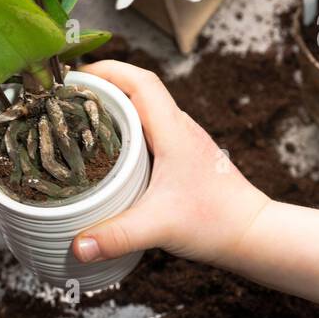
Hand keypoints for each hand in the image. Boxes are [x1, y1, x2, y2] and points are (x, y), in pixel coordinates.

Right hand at [71, 61, 270, 266]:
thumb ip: (116, 236)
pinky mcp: (181, 156)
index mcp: (173, 130)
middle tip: (66, 99)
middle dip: (101, 86)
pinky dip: (124, 130)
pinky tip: (106, 150)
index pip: (140, 81)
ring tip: (78, 120)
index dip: (107, 70)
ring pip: (143, 110)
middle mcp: (178, 128)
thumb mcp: (159, 228)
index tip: (75, 76)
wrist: (252, 232)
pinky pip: (147, 130)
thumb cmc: (216, 221)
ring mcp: (181, 141)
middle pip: (137, 89)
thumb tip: (76, 247)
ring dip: (113, 107)